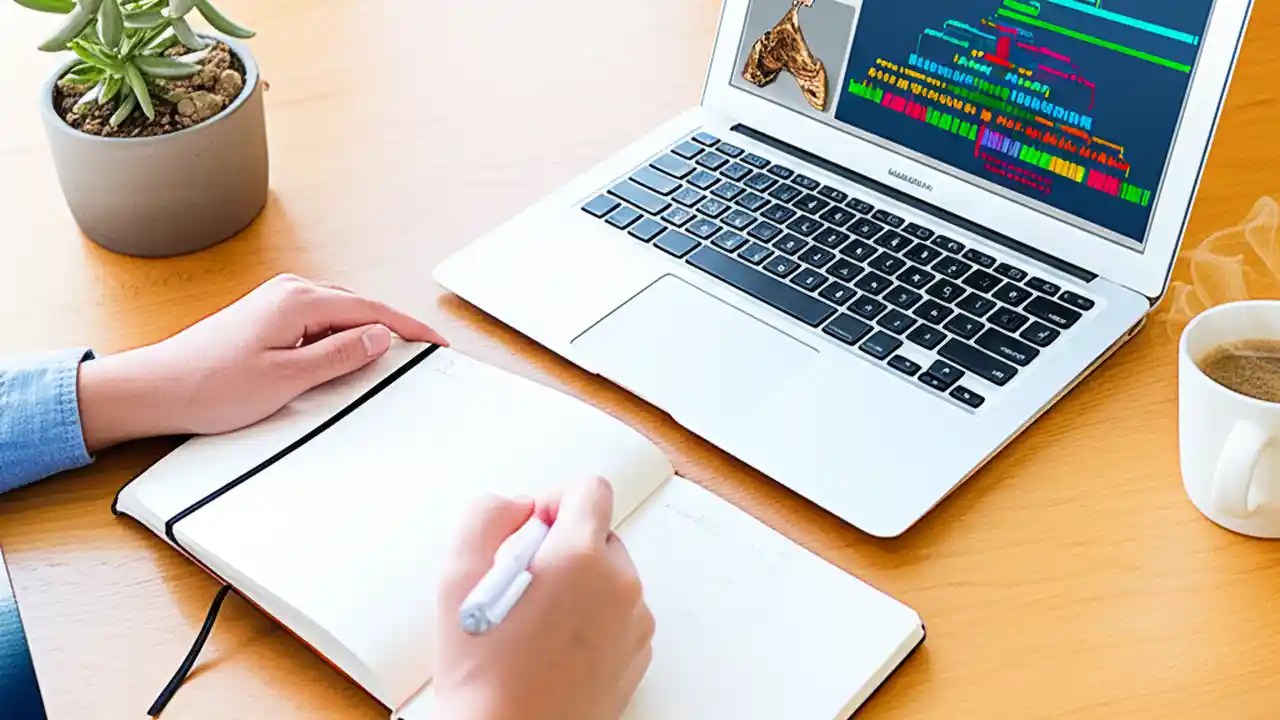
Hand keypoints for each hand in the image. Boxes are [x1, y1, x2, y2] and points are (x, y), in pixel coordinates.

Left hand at [77, 273, 445, 450]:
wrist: (157, 389)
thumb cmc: (211, 386)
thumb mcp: (287, 378)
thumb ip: (338, 355)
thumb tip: (377, 336)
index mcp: (298, 301)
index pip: (371, 310)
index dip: (408, 328)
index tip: (435, 342)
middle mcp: (289, 292)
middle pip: (358, 306)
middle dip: (391, 328)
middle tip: (420, 353)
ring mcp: (276, 302)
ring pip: (338, 314)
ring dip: (363, 333)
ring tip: (387, 358)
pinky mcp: (266, 316)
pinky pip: (318, 321)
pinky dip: (339, 336)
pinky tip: (342, 356)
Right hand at [434, 477, 654, 719]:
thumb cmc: (485, 676)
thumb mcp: (457, 575)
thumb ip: (488, 515)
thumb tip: (519, 506)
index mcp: (581, 556)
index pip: (588, 489)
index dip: (553, 501)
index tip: (531, 529)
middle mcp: (619, 585)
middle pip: (598, 533)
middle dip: (561, 548)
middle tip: (521, 585)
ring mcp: (634, 623)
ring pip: (608, 576)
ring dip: (577, 585)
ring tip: (534, 624)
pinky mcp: (636, 655)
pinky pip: (617, 615)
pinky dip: (591, 620)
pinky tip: (552, 647)